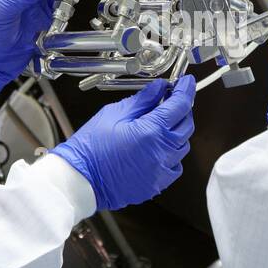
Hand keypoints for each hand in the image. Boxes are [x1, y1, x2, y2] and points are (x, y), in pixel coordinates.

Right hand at [52, 75, 195, 211]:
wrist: (80, 180)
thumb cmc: (91, 149)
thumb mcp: (114, 114)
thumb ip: (142, 101)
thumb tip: (159, 88)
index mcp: (151, 132)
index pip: (180, 105)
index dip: (185, 90)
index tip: (186, 82)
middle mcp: (161, 153)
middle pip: (187, 125)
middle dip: (182, 110)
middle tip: (170, 100)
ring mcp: (160, 171)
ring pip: (182, 146)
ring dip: (176, 132)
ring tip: (159, 124)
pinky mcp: (156, 184)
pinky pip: (175, 165)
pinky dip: (171, 154)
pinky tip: (157, 148)